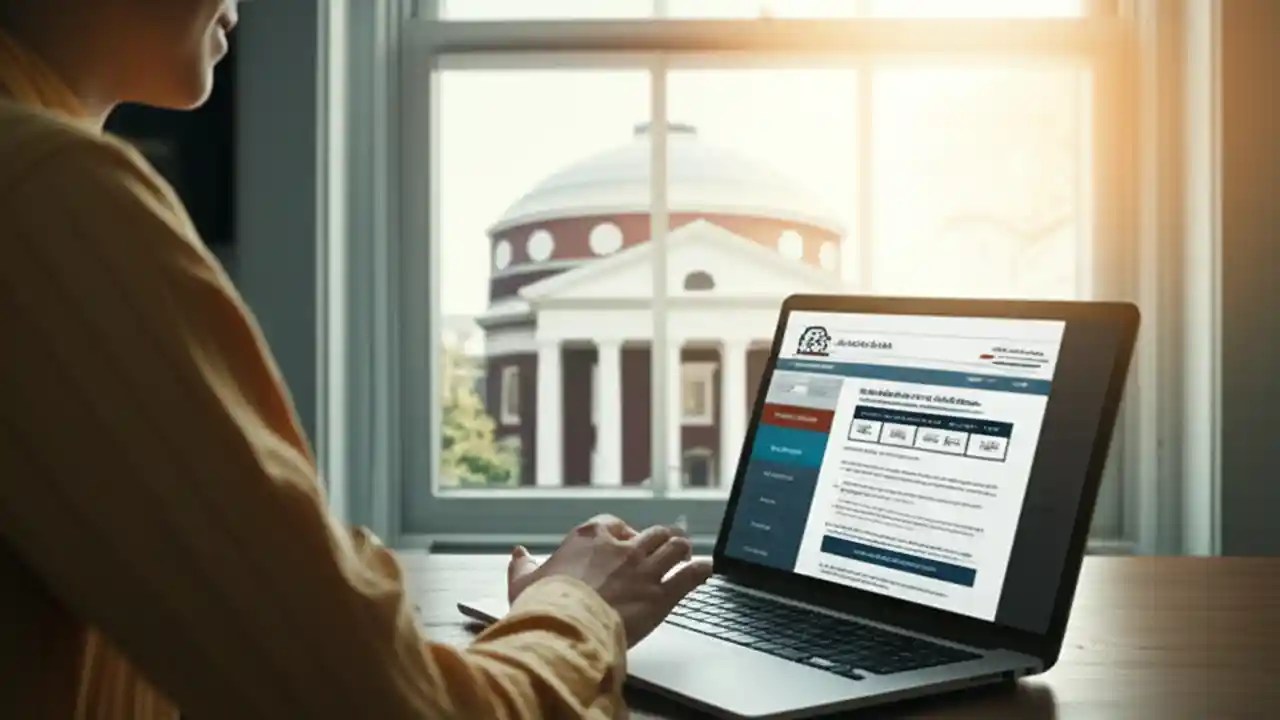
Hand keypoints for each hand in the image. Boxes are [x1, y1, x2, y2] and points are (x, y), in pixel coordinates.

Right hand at [507, 514, 712, 646]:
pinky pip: (691, 575)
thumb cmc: (544, 606)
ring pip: (675, 548)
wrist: (566, 627)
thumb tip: (517, 554)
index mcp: (591, 537)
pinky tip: (707, 568)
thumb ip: (522, 566)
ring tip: (687, 553)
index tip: (625, 539)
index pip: (615, 523)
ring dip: (683, 550)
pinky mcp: (662, 595)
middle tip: (665, 546)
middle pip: (653, 533)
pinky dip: (701, 570)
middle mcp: (623, 548)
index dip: (624, 531)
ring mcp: (645, 569)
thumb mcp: (524, 583)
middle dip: (661, 538)